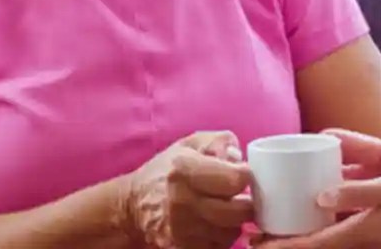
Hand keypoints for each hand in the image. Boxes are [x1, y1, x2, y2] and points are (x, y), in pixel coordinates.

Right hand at [119, 131, 253, 248]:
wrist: (133, 206)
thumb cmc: (166, 171)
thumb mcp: (190, 144)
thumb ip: (220, 142)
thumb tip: (238, 159)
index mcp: (184, 170)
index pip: (235, 180)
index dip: (246, 175)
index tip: (242, 173)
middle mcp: (182, 202)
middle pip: (239, 211)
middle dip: (246, 201)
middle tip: (240, 194)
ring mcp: (182, 230)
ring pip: (232, 232)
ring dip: (234, 221)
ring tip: (223, 207)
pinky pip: (219, 246)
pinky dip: (221, 236)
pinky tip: (213, 223)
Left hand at [255, 172, 380, 248]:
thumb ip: (360, 191)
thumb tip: (321, 193)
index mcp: (362, 232)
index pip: (313, 246)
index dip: (282, 248)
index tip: (254, 246)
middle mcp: (362, 242)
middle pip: (315, 247)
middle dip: (285, 244)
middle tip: (254, 237)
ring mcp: (370, 242)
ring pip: (328, 242)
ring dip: (302, 238)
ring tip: (276, 226)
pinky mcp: (378, 238)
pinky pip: (343, 235)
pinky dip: (324, 231)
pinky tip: (317, 214)